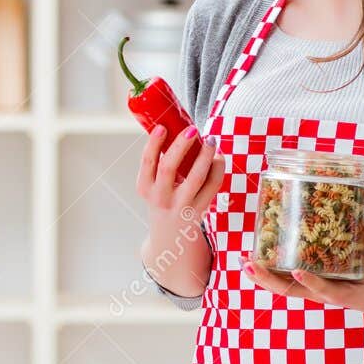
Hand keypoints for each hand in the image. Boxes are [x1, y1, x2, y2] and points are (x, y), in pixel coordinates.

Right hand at [136, 125, 224, 251]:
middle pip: (169, 168)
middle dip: (180, 146)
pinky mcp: (199, 210)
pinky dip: (218, 168)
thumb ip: (161, 162)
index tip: (161, 127)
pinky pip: (212, 186)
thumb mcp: (153, 185)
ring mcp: (180, 206)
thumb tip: (176, 126)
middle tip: (192, 130)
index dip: (154, 144)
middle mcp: (160, 198)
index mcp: (145, 187)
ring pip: (196, 178)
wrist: (170, 236)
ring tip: (211, 141)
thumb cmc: (163, 199)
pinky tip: (218, 156)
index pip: (147, 162)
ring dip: (205, 156)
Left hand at [243, 221, 363, 314]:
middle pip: (292, 292)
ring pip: (284, 289)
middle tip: (250, 265)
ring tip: (243, 262)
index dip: (311, 282)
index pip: (325, 290)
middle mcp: (323, 294)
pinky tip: (254, 262)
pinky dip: (269, 274)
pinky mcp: (310, 287)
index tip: (296, 271)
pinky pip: (286, 283)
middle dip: (268, 280)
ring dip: (262, 277)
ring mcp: (314, 292)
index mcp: (344, 293)